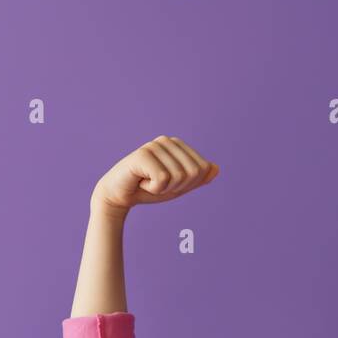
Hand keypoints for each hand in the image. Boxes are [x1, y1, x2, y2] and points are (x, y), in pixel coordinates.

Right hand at [91, 135, 219, 215]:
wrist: (120, 196)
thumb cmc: (149, 189)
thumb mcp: (178, 186)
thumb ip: (197, 179)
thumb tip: (216, 168)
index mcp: (177, 145)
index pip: (202, 169)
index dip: (188, 184)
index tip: (168, 183)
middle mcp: (166, 140)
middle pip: (192, 172)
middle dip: (177, 187)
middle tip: (157, 184)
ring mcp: (154, 145)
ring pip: (178, 177)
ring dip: (163, 188)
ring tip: (147, 182)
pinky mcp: (143, 154)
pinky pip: (163, 180)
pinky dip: (153, 189)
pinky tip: (140, 182)